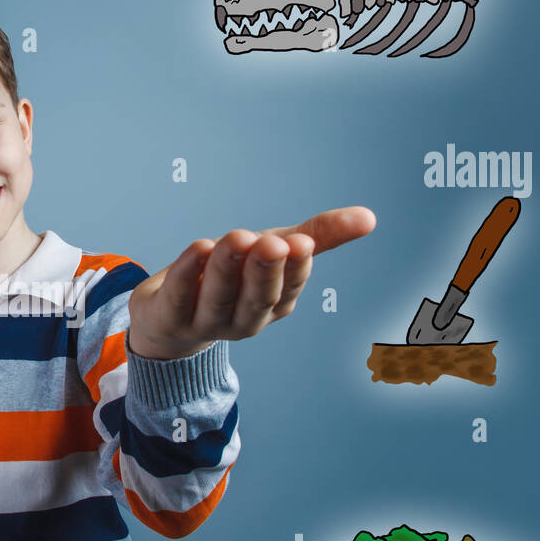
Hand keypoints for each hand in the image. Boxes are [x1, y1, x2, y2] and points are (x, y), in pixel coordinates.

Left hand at [127, 206, 375, 359]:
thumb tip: (370, 217)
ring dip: (228, 267)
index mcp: (273, 305)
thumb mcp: (273, 252)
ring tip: (238, 238)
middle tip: (273, 243)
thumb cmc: (231, 277)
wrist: (169, 316)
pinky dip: (189, 272)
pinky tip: (199, 247)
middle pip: (257, 299)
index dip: (295, 268)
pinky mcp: (170, 317)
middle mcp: (244, 319)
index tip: (302, 243)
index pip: (288, 288)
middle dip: (265, 271)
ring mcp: (206, 323)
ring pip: (219, 297)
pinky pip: (180, 295)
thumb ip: (318, 235)